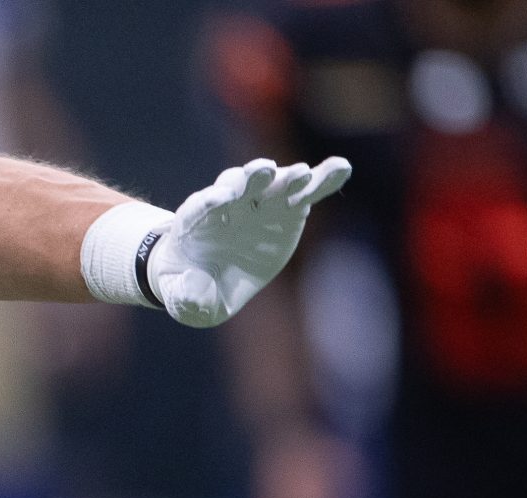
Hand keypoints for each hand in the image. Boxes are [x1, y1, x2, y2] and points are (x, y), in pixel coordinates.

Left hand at [148, 157, 351, 327]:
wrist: (207, 279)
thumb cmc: (191, 286)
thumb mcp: (185, 300)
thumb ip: (186, 295)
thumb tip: (193, 287)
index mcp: (194, 224)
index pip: (200, 207)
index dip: (209, 201)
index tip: (221, 199)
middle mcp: (227, 206)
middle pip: (236, 184)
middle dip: (249, 178)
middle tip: (263, 170)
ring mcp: (258, 205)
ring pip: (272, 184)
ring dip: (285, 177)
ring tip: (302, 174)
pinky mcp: (285, 209)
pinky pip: (306, 191)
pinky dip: (322, 180)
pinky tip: (341, 168)